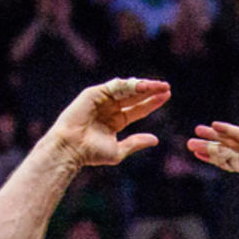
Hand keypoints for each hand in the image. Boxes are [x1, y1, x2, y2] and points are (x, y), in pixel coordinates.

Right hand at [47, 77, 169, 168]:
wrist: (71, 148)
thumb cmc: (91, 153)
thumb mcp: (119, 151)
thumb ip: (136, 143)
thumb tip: (155, 140)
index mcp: (116, 120)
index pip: (138, 109)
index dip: (152, 102)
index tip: (167, 96)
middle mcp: (110, 108)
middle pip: (135, 96)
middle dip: (151, 91)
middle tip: (167, 87)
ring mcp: (102, 99)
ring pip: (127, 89)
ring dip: (143, 86)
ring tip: (158, 86)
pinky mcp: (94, 93)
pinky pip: (115, 86)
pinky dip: (128, 85)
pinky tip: (142, 85)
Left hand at [189, 121, 238, 213]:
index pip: (228, 161)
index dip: (213, 158)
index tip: (198, 155)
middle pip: (226, 150)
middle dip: (208, 146)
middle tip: (191, 142)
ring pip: (231, 141)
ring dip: (214, 136)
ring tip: (197, 131)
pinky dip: (228, 129)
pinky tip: (214, 125)